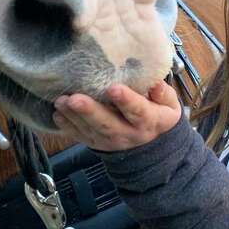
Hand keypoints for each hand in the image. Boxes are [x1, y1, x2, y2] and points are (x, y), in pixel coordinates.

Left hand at [52, 82, 181, 151]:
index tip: (113, 88)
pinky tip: (58, 113)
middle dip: (90, 111)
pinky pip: (80, 136)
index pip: (138, 111)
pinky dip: (67, 126)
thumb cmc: (158, 116)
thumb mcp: (170, 106)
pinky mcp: (96, 143)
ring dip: (74, 116)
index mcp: (148, 121)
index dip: (126, 101)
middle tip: (75, 99)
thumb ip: (163, 93)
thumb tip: (154, 81)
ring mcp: (109, 141)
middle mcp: (128, 133)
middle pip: (108, 124)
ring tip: (61, 101)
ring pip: (91, 130)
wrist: (151, 147)